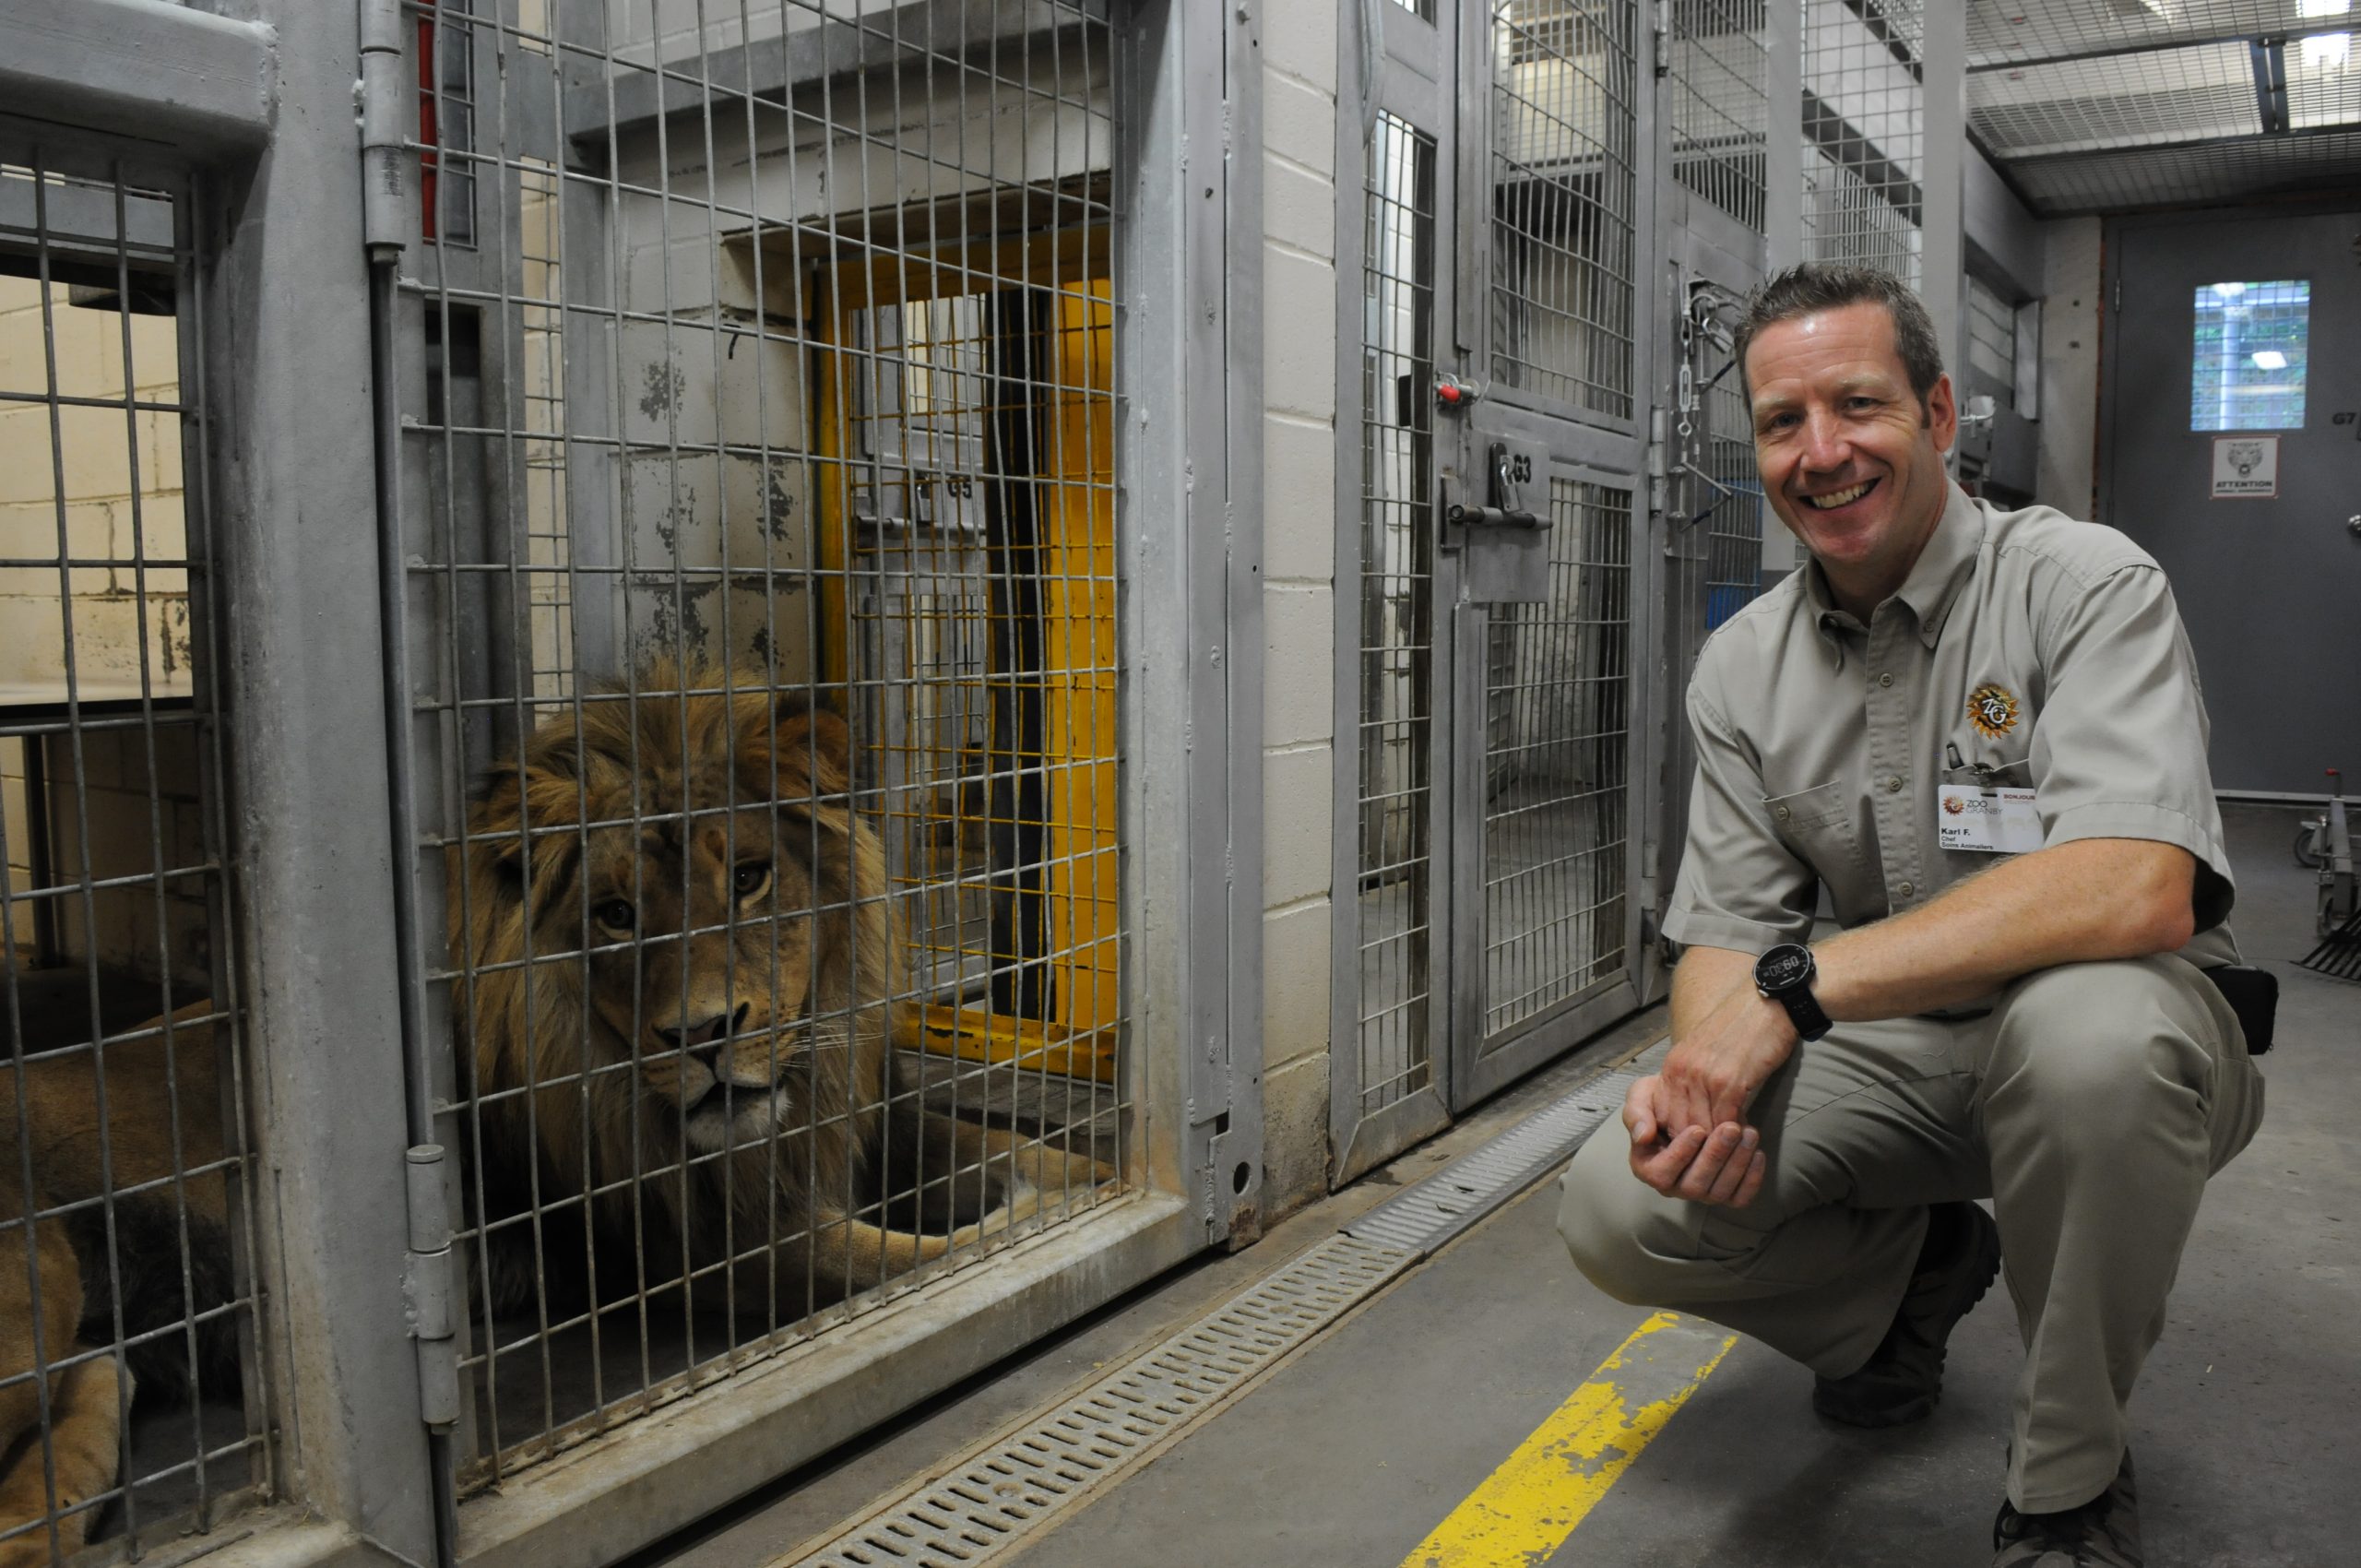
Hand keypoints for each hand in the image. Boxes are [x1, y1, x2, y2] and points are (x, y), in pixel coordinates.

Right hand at [1622, 1073, 1765, 1205]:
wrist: (1689, 1102)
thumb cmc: (1662, 1101)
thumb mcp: (1641, 1097)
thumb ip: (1636, 1113)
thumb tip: (1642, 1136)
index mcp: (1647, 1168)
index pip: (1661, 1174)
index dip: (1680, 1154)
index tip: (1698, 1128)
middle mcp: (1674, 1187)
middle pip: (1693, 1185)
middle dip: (1714, 1157)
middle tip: (1731, 1128)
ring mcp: (1701, 1193)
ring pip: (1719, 1192)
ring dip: (1737, 1164)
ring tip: (1749, 1133)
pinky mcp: (1726, 1194)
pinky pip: (1740, 1198)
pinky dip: (1752, 1179)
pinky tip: (1758, 1153)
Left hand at [1657, 983, 1798, 1142]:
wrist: (1769, 1001)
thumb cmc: (1742, 1028)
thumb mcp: (1704, 1052)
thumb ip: (1694, 1081)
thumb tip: (1697, 1116)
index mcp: (1672, 1065)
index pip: (1662, 1114)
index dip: (1677, 1136)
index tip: (1694, 1148)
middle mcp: (1682, 1071)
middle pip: (1679, 1125)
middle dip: (1697, 1146)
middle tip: (1714, 1158)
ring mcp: (1703, 1077)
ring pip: (1703, 1128)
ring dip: (1718, 1143)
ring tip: (1732, 1151)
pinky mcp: (1730, 1081)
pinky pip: (1726, 1121)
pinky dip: (1736, 1134)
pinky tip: (1746, 1136)